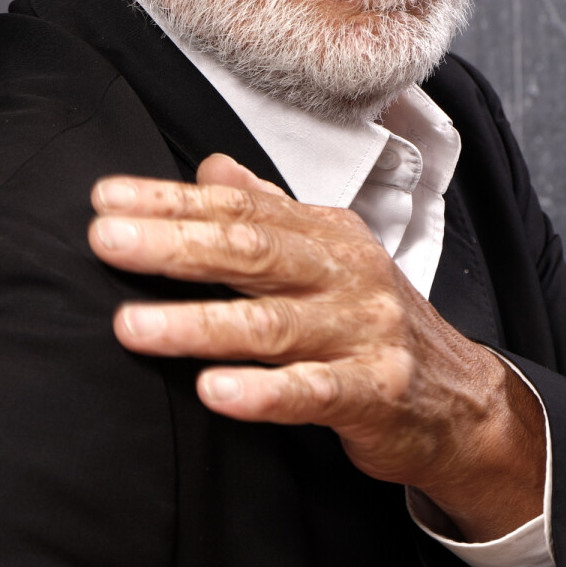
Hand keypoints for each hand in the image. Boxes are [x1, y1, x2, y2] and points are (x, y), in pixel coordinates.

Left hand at [88, 152, 544, 542]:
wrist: (460, 399)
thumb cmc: (373, 325)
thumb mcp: (327, 257)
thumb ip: (268, 212)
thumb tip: (209, 166)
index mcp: (326, 234)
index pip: (239, 207)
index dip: (170, 201)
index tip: (104, 200)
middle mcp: (346, 273)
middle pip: (251, 250)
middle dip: (173, 244)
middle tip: (106, 241)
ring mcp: (364, 331)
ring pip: (271, 324)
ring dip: (197, 323)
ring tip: (131, 326)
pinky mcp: (377, 393)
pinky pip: (313, 391)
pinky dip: (263, 393)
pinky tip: (213, 392)